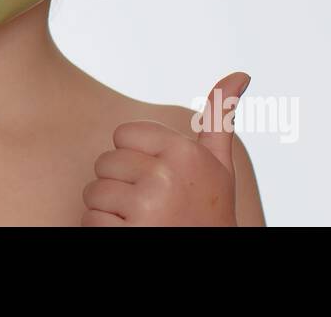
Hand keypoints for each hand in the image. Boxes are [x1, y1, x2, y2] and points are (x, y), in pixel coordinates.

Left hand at [81, 72, 250, 225]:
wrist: (216, 258)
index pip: (123, 134)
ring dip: (109, 210)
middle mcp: (165, 176)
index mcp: (184, 153)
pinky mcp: (127, 235)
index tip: (157, 178)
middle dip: (120, 184)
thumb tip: (241, 73)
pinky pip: (89, 220)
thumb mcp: (219, 166)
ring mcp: (145, 207)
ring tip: (140, 221)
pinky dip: (102, 231)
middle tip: (150, 205)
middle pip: (105, 162)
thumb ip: (219, 120)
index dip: (134, 157)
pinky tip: (131, 234)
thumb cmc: (210, 211)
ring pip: (94, 191)